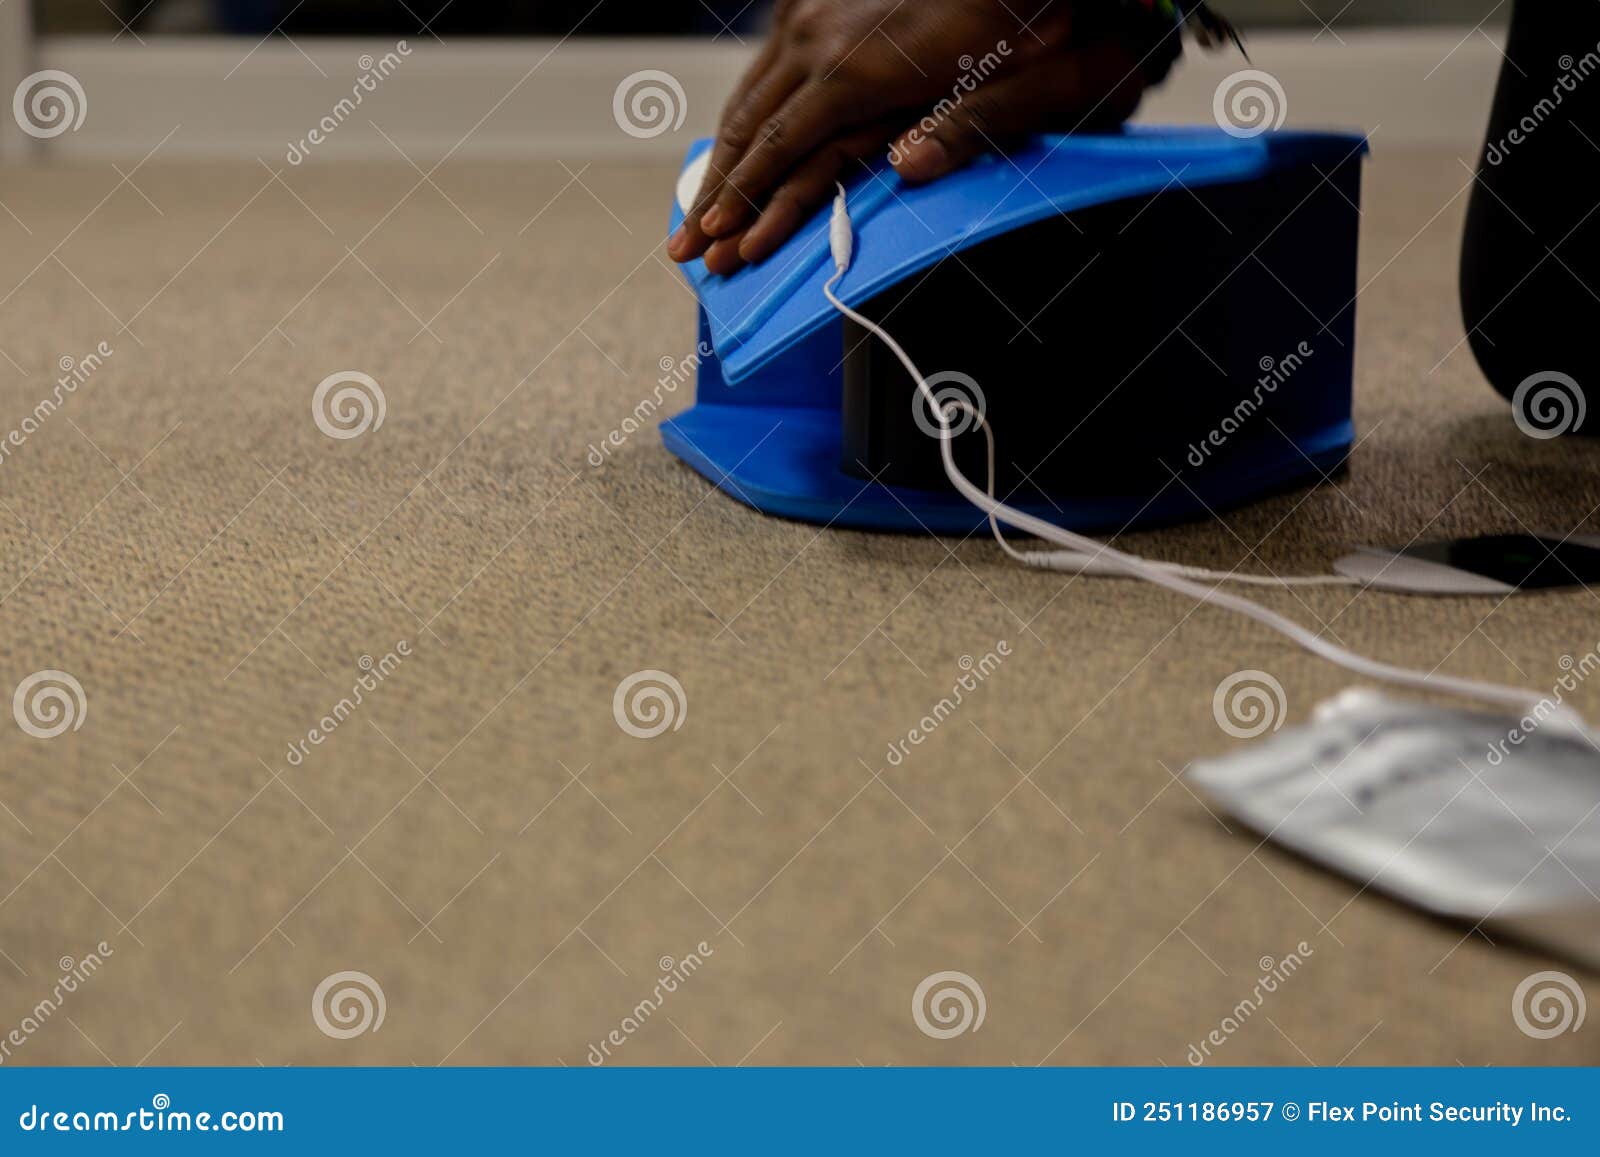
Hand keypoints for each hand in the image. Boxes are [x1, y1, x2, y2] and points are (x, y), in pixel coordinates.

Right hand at [666, 0, 1153, 273]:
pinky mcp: (813, 2)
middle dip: (714, 195)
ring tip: (697, 211)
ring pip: (748, 97)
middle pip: (747, 128)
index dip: (743, 199)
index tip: (714, 242)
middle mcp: (818, 35)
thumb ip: (967, 126)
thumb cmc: (1026, 18)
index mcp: (856, 65)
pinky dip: (746, 118)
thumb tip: (907, 167)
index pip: (779, 147)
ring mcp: (810, 13)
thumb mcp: (1021, 78)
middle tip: (682, 247)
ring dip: (721, 161)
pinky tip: (735, 152)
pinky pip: (766, 68)